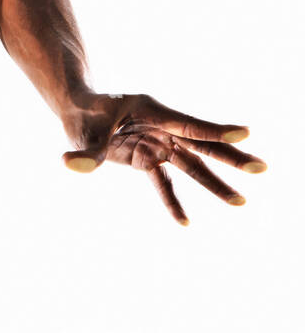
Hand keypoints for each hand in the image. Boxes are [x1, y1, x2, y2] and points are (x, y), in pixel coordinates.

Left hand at [61, 92, 266, 224]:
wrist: (77, 110)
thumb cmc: (83, 114)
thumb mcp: (82, 132)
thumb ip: (84, 151)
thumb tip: (71, 164)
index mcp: (153, 111)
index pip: (189, 124)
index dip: (216, 131)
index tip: (245, 134)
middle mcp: (162, 126)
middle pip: (202, 144)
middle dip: (232, 157)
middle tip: (261, 168)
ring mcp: (157, 142)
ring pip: (192, 165)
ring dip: (215, 183)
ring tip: (240, 201)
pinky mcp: (147, 158)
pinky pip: (164, 183)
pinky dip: (173, 202)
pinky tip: (185, 223)